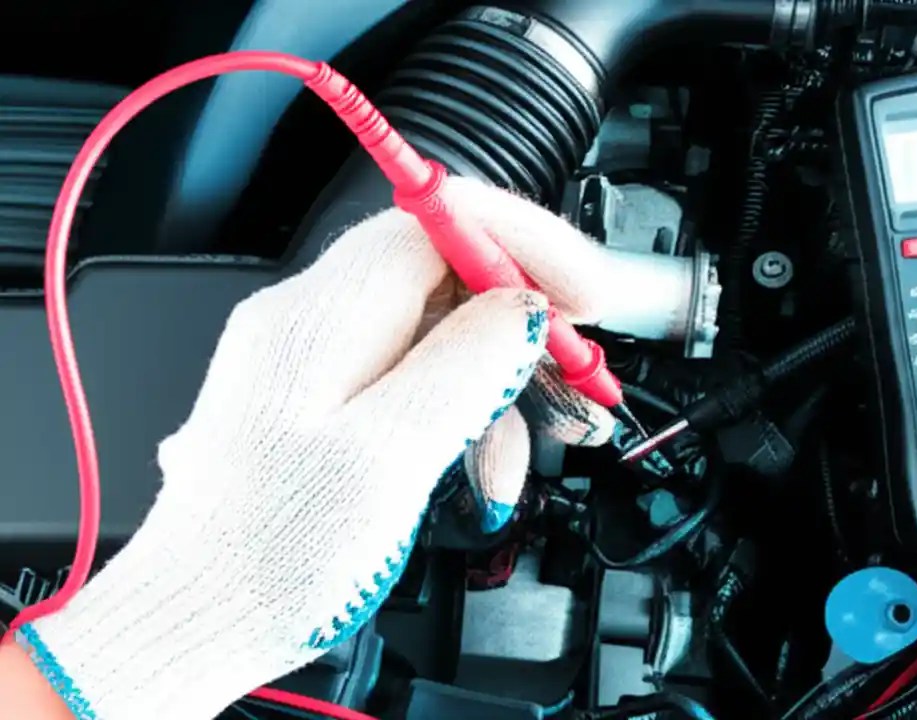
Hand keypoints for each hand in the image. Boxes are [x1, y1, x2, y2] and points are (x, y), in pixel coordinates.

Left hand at [11, 178, 630, 719]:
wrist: (203, 619)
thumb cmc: (272, 556)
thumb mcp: (389, 459)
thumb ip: (465, 366)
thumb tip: (525, 305)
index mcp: (320, 317)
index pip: (440, 220)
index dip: (526, 246)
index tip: (584, 297)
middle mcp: (314, 322)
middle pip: (451, 278)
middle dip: (528, 329)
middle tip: (580, 385)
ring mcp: (320, 361)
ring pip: (444, 333)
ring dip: (506, 385)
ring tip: (540, 447)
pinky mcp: (328, 401)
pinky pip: (418, 379)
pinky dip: (468, 415)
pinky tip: (487, 468)